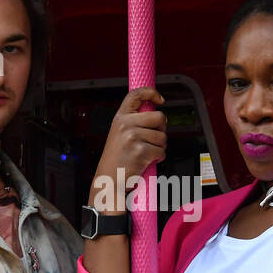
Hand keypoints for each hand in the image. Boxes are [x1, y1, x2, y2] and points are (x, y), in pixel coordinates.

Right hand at [89, 88, 166, 211]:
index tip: (160, 99)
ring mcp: (133, 137)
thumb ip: (133, 122)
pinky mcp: (141, 151)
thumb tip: (157, 116)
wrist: (109, 179)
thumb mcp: (119, 134)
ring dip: (159, 147)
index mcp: (120, 118)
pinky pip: (161, 151)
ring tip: (145, 153)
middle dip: (161, 129)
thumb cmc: (117, 159)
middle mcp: (125, 124)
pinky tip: (146, 161)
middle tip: (153, 139)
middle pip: (159, 117)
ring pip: (162, 136)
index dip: (151, 93)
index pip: (136, 95)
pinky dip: (158, 158)